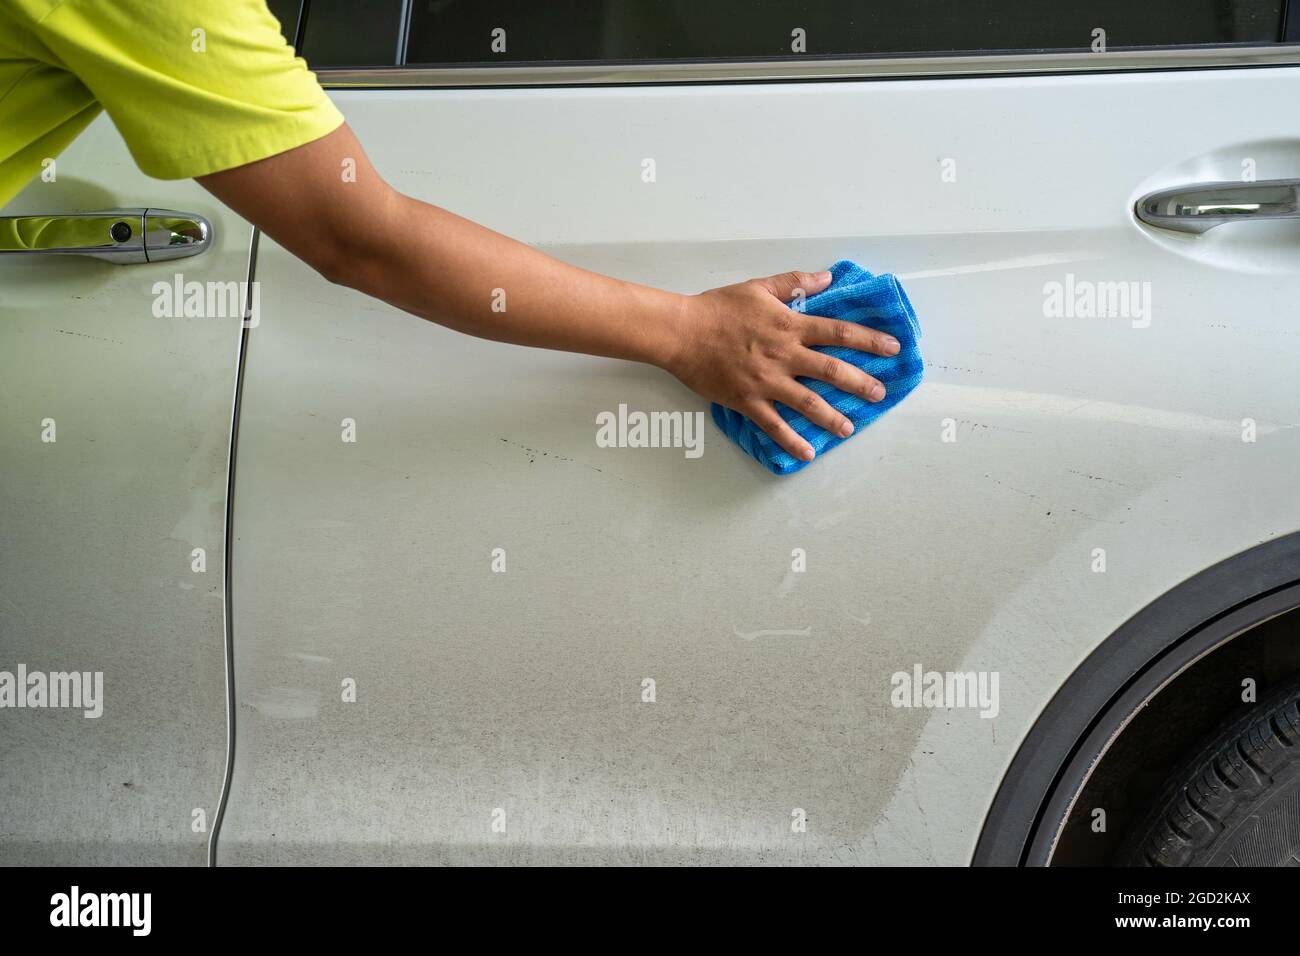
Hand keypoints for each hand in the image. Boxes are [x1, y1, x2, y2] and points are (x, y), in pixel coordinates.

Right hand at [664, 270, 900, 461]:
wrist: (682, 332)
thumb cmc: (718, 308)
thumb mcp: (759, 287)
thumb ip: (795, 283)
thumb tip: (827, 278)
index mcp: (789, 326)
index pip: (838, 333)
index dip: (869, 341)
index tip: (893, 349)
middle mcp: (784, 355)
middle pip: (832, 370)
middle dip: (861, 383)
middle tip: (881, 393)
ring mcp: (767, 381)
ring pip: (809, 402)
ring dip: (833, 417)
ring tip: (850, 428)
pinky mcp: (748, 401)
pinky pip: (774, 425)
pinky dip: (792, 441)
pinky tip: (807, 453)